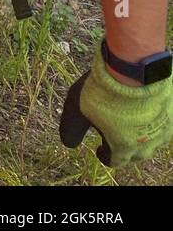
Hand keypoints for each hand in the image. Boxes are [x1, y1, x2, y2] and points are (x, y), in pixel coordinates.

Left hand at [59, 46, 172, 167]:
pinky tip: (145, 112)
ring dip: (140, 136)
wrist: (135, 69)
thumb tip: (68, 144)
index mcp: (124, 147)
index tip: (99, 149)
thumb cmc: (103, 91)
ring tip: (129, 125)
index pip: (115, 161)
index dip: (105, 157)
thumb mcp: (77, 110)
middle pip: (136, 154)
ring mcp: (163, 129)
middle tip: (113, 138)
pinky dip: (153, 122)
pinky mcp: (172, 114)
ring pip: (152, 140)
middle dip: (123, 149)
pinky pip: (163, 124)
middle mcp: (148, 144)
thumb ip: (72, 130)